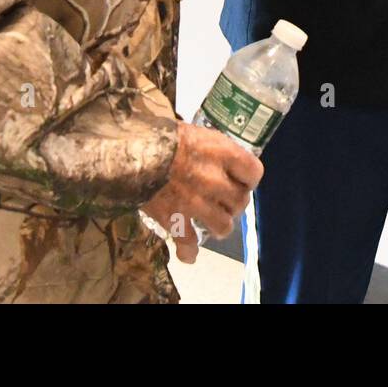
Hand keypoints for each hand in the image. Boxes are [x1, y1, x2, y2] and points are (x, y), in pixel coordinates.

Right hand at [141, 121, 263, 264]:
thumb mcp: (198, 134)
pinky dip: (189, 250)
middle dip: (235, 202)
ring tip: (213, 220)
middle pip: (240, 201)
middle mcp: (214, 180)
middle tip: (226, 200)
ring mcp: (195, 203)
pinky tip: (190, 252)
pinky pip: (188, 243)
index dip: (249, 179)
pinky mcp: (174, 220)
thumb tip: (224, 160)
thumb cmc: (166, 136)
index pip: (254, 172)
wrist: (133, 152)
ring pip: (223, 226)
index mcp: (223, 154)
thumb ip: (216, 150)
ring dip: (219, 224)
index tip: (242, 179)